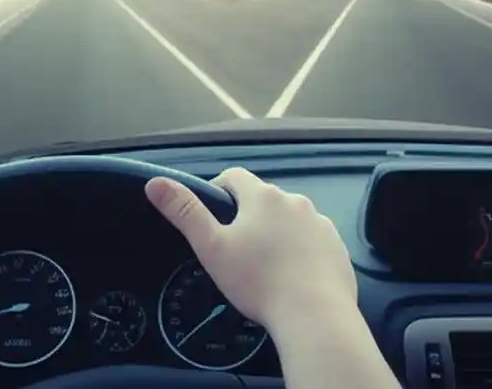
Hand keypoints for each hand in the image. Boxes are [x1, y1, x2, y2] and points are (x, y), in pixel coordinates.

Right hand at [145, 167, 357, 330]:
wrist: (314, 315)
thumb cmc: (257, 280)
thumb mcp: (212, 247)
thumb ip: (185, 212)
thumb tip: (154, 182)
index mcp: (263, 196)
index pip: (234, 176)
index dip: (218, 190)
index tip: (212, 218)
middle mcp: (295, 200)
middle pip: (263, 199)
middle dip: (248, 216)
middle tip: (235, 249)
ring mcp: (320, 223)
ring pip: (289, 219)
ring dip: (276, 232)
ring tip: (266, 266)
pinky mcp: (337, 246)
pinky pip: (312, 240)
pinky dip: (301, 250)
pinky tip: (293, 277)